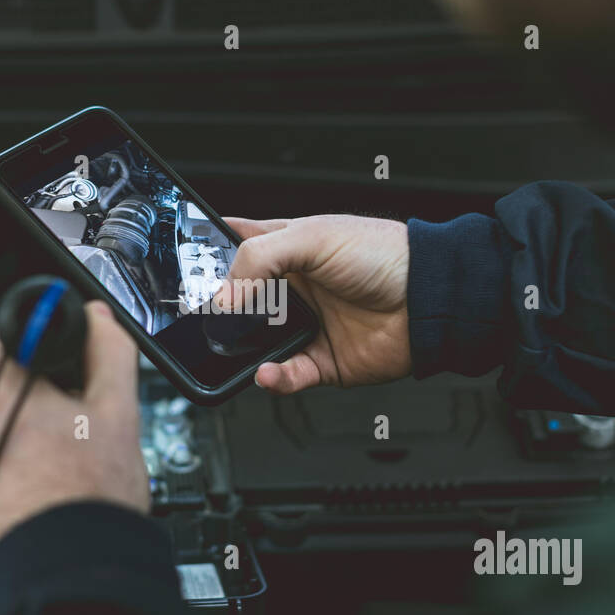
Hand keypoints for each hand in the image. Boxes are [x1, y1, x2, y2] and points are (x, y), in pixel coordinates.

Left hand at [0, 301, 149, 581]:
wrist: (74, 573)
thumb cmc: (92, 498)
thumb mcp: (119, 411)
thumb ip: (108, 352)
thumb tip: (96, 318)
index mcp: (2, 394)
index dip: (30, 356)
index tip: (52, 375)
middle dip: (24, 414)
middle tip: (65, 440)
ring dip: (5, 454)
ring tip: (48, 480)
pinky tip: (25, 504)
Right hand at [220, 214, 411, 394]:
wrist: (429, 299)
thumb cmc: (384, 254)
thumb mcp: (312, 237)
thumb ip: (259, 258)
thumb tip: (225, 294)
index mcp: (289, 248)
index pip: (239, 246)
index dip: (212, 253)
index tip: (185, 262)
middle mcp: (295, 289)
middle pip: (242, 302)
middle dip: (221, 311)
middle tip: (206, 316)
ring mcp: (308, 325)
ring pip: (259, 344)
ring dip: (243, 349)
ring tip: (234, 345)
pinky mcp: (323, 361)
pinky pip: (288, 375)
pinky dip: (275, 378)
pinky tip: (267, 371)